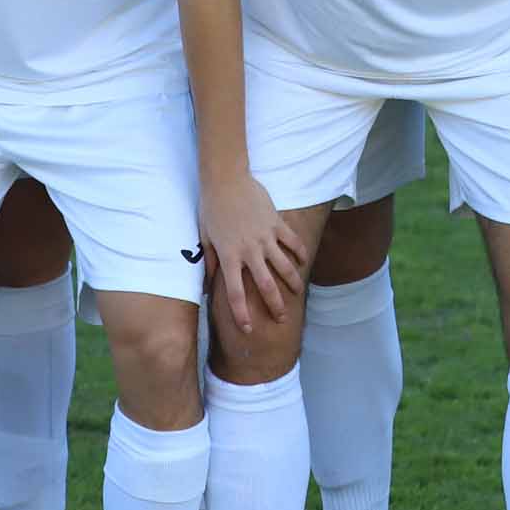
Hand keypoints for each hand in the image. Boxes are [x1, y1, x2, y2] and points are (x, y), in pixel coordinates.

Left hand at [198, 170, 304, 332]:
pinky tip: (304, 261)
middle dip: (275, 306)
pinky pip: (292, 242)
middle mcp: (250, 251)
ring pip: (285, 266)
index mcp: (230, 257)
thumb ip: (210, 260)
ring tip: (298, 293)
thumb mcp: (205, 236)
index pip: (235, 293)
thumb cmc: (211, 208)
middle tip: (281, 319)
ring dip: (293, 282)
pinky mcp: (276, 224)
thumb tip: (208, 281)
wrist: (226, 180)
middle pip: (265, 286)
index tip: (247, 329)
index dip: (241, 314)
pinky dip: (300, 252)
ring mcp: (266, 237)